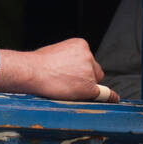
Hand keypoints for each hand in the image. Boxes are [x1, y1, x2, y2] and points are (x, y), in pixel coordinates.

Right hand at [0, 39, 118, 101]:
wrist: (32, 71)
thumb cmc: (37, 64)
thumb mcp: (56, 52)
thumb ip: (70, 59)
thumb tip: (73, 69)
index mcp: (81, 44)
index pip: (88, 60)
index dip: (80, 70)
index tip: (72, 74)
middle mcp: (88, 56)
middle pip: (95, 71)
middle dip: (85, 78)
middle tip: (67, 82)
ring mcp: (90, 71)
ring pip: (95, 83)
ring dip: (84, 87)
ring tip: (64, 88)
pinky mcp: (90, 85)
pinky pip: (103, 94)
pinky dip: (107, 97)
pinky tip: (109, 99)